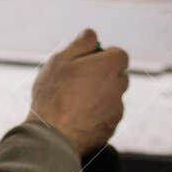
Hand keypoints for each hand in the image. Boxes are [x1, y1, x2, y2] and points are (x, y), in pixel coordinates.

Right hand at [28, 28, 129, 155]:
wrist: (52, 136)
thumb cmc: (53, 95)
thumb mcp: (60, 60)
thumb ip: (80, 44)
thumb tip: (92, 34)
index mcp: (109, 67)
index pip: (120, 54)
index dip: (104, 56)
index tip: (87, 62)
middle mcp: (118, 87)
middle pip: (118, 75)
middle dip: (104, 75)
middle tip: (78, 81)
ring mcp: (116, 110)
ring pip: (112, 97)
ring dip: (100, 96)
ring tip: (73, 103)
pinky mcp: (111, 128)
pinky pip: (107, 115)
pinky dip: (97, 114)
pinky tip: (76, 118)